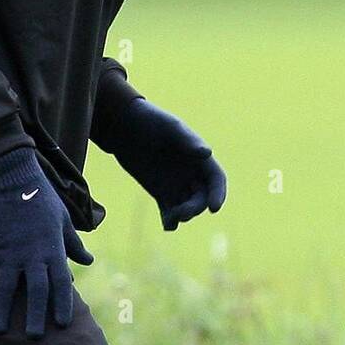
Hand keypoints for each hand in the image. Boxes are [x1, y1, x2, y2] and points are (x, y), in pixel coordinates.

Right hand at [0, 147, 93, 337]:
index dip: (62, 303)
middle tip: (33, 337)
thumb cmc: (41, 196)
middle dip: (35, 315)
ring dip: (1, 311)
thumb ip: (73, 244)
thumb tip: (87, 261)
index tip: (64, 324)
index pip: (61, 282)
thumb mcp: (63, 219)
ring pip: (5, 287)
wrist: (13, 174)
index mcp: (52, 248)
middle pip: (36, 290)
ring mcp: (9, 251)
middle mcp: (32, 254)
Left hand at [113, 98, 226, 229]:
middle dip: (195, 208)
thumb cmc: (152, 121)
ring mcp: (176, 184)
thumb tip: (207, 153)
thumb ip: (189, 141)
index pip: (216, 180)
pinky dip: (170, 220)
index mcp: (200, 158)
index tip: (214, 208)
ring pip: (186, 207)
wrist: (125, 127)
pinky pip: (169, 211)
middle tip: (182, 213)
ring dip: (183, 215)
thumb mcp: (171, 128)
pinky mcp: (160, 192)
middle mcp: (191, 173)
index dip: (218, 194)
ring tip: (172, 218)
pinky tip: (167, 224)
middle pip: (202, 198)